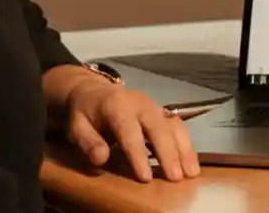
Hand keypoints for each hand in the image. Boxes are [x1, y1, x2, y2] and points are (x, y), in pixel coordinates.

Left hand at [62, 78, 200, 182]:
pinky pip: (178, 127)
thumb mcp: (77, 127)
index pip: (129, 131)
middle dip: (168, 153)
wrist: (94, 91)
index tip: (145, 177)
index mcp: (116, 105)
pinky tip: (191, 163)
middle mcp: (140, 103)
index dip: (138, 154)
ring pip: (173, 126)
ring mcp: (154, 106)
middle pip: (158, 127)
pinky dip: (187, 145)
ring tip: (190, 173)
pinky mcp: (162, 113)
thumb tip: (101, 158)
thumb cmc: (85, 113)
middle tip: (174, 177)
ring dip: (184, 149)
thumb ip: (88, 142)